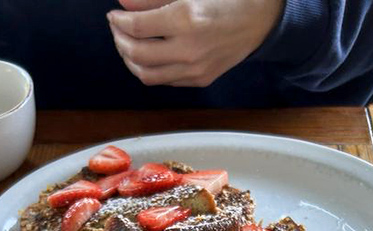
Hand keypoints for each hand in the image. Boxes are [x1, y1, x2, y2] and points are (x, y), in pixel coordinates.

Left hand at [108, 0, 283, 87]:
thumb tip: (123, 3)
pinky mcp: (199, 80)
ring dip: (130, 61)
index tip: (113, 16)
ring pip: (147, 75)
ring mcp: (194, 69)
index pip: (137, 27)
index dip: (119, 22)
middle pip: (138, 54)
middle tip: (117, 30)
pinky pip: (164, 81)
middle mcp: (189, 49)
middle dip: (120, 42)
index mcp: (186, 19)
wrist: (259, 20)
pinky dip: (149, 70)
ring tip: (127, 46)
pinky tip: (147, 56)